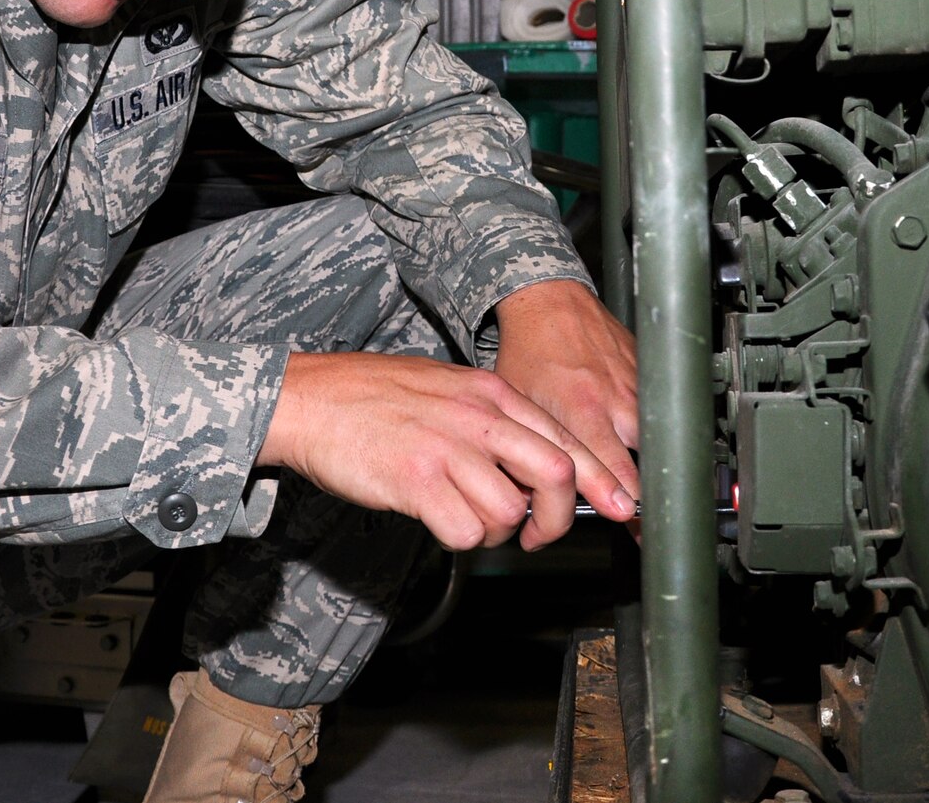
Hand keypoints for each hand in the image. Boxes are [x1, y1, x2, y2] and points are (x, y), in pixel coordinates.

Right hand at [257, 350, 626, 551]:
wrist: (309, 400)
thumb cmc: (370, 397)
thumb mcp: (445, 389)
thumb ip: (491, 419)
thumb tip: (532, 460)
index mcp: (490, 392)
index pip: (566, 438)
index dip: (600, 480)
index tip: (619, 507)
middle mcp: (477, 416)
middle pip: (557, 475)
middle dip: (558, 518)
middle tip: (537, 535)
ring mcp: (448, 448)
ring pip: (510, 512)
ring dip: (496, 533)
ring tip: (468, 522)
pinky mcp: (417, 481)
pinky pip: (465, 532)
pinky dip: (460, 539)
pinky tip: (439, 522)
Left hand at [491, 280, 639, 523]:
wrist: (549, 302)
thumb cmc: (529, 352)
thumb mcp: (520, 405)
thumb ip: (532, 448)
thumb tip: (535, 496)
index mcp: (580, 410)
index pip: (609, 470)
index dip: (621, 503)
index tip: (630, 522)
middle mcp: (613, 400)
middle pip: (645, 460)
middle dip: (648, 494)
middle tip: (649, 520)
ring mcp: (636, 385)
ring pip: (659, 436)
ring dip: (658, 463)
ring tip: (665, 491)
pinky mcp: (647, 372)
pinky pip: (660, 409)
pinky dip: (660, 430)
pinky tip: (660, 447)